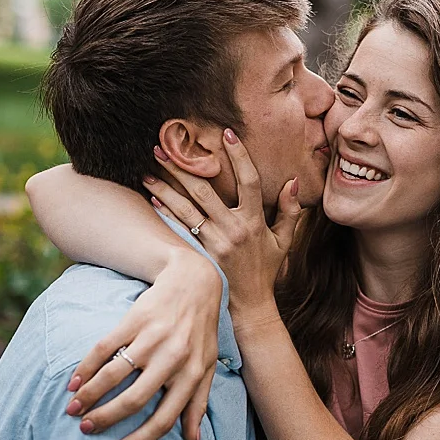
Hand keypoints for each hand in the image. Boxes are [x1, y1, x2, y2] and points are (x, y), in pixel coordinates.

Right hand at [64, 248, 221, 439]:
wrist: (194, 282)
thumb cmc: (201, 331)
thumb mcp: (208, 367)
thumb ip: (198, 403)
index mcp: (191, 376)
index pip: (163, 420)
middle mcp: (173, 360)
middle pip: (134, 400)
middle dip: (105, 418)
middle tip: (85, 428)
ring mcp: (152, 339)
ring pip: (114, 375)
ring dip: (89, 394)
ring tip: (72, 408)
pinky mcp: (135, 320)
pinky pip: (105, 348)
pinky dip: (87, 366)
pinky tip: (75, 381)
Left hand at [143, 130, 301, 330]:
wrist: (250, 305)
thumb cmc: (266, 269)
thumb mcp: (284, 241)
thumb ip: (289, 211)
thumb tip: (292, 181)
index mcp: (254, 221)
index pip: (249, 180)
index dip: (239, 156)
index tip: (227, 134)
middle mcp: (233, 229)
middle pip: (205, 191)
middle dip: (183, 167)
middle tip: (164, 146)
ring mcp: (214, 242)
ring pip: (186, 209)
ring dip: (165, 188)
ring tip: (147, 171)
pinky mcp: (200, 254)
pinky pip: (180, 229)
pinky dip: (166, 213)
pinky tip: (152, 199)